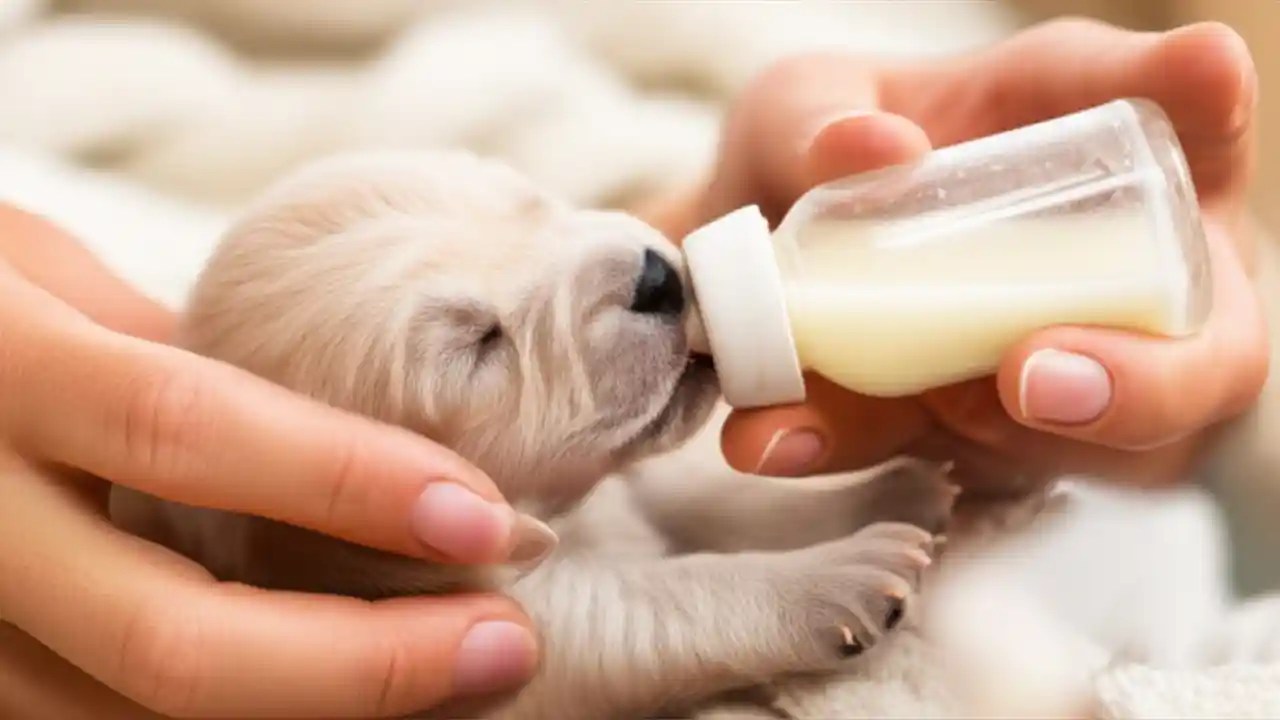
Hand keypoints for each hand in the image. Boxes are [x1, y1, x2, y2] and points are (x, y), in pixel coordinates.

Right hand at [0, 207, 539, 716]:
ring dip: (322, 718)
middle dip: (365, 664)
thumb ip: (177, 364)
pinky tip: (338, 708)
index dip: (348, 484)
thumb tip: (351, 441)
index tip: (491, 520)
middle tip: (510, 643)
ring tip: (457, 679)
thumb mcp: (46, 282)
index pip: (181, 433)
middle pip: (168, 639)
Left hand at [687, 20, 1265, 489]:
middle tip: (1031, 377)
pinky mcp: (994, 442)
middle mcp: (1117, 262)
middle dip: (1143, 379)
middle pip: (1210, 342)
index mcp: (1086, 135)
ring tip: (904, 408)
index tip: (1200, 76)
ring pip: (1112, 443)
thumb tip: (876, 152)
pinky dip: (874, 453)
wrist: (755, 269)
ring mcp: (1073, 368)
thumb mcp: (798, 112)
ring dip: (1010, 442)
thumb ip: (818, 121)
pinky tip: (782, 437)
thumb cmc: (811, 161)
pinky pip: (974, 474)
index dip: (1198, 96)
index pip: (1180, 104)